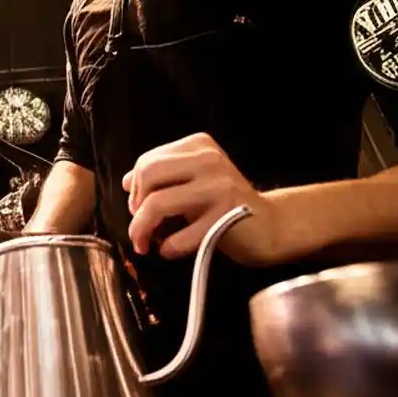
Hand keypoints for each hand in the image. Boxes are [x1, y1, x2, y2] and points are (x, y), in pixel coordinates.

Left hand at [123, 133, 280, 265]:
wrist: (270, 225)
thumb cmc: (224, 204)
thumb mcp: (193, 181)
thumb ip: (162, 177)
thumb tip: (127, 182)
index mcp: (198, 145)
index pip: (148, 161)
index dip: (135, 188)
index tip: (137, 207)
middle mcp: (209, 159)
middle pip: (148, 175)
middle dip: (135, 206)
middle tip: (139, 226)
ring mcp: (219, 187)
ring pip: (158, 203)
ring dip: (142, 229)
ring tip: (143, 244)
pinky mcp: (225, 217)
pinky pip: (181, 235)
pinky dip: (168, 247)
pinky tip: (169, 251)